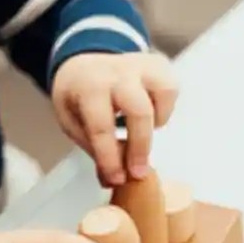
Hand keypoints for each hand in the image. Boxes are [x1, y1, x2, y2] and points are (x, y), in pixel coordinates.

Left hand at [52, 52, 178, 186]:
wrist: (84, 63)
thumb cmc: (79, 97)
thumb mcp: (72, 121)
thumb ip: (93, 148)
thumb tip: (114, 179)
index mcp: (88, 86)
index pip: (101, 126)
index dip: (110, 157)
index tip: (118, 179)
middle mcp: (116, 72)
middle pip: (139, 110)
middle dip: (140, 146)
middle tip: (139, 172)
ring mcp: (141, 65)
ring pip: (164, 93)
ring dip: (156, 121)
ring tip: (141, 130)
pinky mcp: (159, 65)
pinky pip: (171, 90)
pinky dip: (164, 109)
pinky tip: (149, 114)